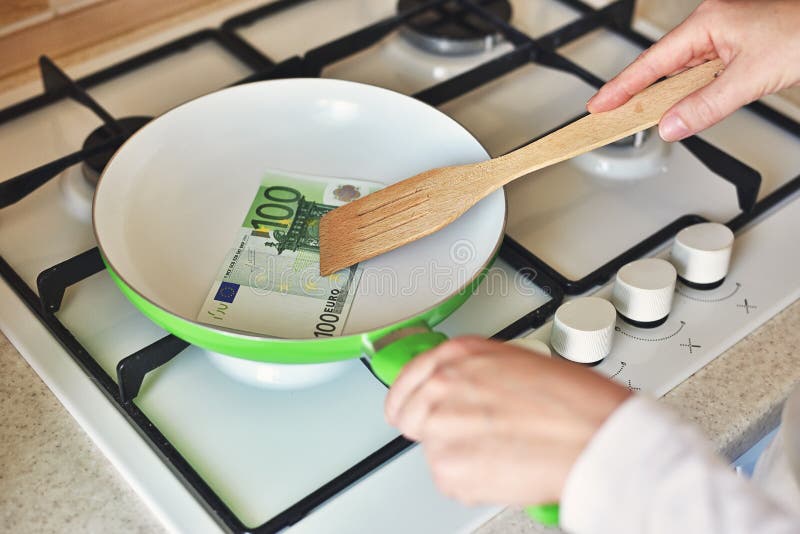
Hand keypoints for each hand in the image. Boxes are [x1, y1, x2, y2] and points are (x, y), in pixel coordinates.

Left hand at [384, 336, 630, 504]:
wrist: (597, 438)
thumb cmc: (576, 401)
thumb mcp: (518, 361)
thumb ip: (477, 372)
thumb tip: (464, 389)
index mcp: (459, 354)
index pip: (407, 380)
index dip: (411, 399)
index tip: (413, 409)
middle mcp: (443, 385)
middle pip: (411, 417)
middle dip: (438, 429)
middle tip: (475, 435)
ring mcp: (442, 426)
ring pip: (433, 450)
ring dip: (461, 455)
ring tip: (503, 448)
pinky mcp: (449, 467)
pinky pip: (449, 480)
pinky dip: (472, 481)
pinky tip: (505, 465)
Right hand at [587, 0, 799, 141]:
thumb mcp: (750, 78)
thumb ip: (706, 106)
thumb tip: (673, 125)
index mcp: (707, 22)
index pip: (652, 62)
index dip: (622, 86)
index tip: (599, 104)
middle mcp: (712, 26)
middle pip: (661, 67)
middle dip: (637, 93)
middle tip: (612, 117)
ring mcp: (724, 37)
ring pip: (682, 73)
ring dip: (668, 97)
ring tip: (646, 119)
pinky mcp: (736, 49)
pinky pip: (701, 75)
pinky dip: (690, 94)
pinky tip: (686, 108)